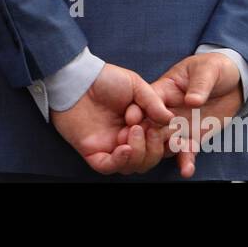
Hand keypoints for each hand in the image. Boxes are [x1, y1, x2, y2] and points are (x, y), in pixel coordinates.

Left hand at [51, 62, 173, 174]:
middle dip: (153, 147)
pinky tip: (124, 147)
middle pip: (150, 159)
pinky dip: (120, 161)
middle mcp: (128, 139)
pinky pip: (109, 167)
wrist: (77, 80)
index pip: (161, 143)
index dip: (168, 141)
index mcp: (141, 125)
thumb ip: (153, 102)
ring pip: (132, 166)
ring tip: (132, 130)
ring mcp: (111, 147)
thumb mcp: (135, 85)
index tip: (169, 130)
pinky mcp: (93, 152)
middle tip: (148, 129)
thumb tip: (171, 120)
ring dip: (138, 152)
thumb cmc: (105, 79)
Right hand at [150, 53, 243, 177]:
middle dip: (146, 136)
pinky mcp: (193, 137)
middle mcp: (167, 111)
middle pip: (150, 125)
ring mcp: (179, 126)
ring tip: (170, 155)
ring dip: (164, 151)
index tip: (133, 120)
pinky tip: (187, 171)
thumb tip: (192, 101)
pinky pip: (186, 152)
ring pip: (164, 143)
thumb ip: (200, 85)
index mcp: (164, 90)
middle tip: (146, 145)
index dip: (139, 110)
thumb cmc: (215, 68)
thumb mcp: (207, 70)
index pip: (147, 101)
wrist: (234, 81)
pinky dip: (186, 162)